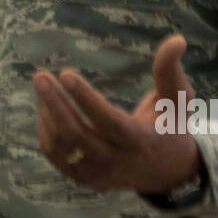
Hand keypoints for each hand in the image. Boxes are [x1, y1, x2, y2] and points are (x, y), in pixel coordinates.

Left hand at [33, 33, 201, 193]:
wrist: (168, 173)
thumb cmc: (171, 126)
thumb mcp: (178, 99)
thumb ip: (170, 70)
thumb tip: (178, 39)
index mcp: (141, 140)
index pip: (108, 121)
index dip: (86, 98)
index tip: (66, 73)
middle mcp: (118, 161)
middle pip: (77, 134)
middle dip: (55, 103)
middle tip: (40, 76)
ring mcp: (99, 173)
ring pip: (62, 146)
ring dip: (47, 113)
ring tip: (43, 86)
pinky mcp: (85, 179)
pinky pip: (56, 156)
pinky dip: (46, 131)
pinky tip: (46, 108)